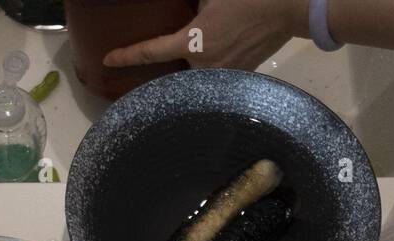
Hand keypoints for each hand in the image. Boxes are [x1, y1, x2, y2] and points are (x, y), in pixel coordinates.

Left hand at [102, 0, 307, 71]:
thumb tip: (184, 11)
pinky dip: (208, 74)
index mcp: (192, 42)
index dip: (125, 56)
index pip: (149, 51)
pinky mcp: (239, 78)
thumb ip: (192, 8)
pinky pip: (215, 80)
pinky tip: (211, 66)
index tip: (107, 60)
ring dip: (187, 75)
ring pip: (193, 80)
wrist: (286, 9)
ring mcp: (222, 76)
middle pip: (171, 75)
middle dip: (161, 75)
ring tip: (182, 74)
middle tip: (148, 74)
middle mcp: (203, 65)